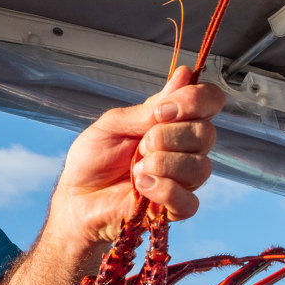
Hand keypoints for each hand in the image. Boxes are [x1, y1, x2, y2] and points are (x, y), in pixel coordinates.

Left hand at [48, 65, 225, 247]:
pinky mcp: (174, 209)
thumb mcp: (114, 124)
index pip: (209, 102)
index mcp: (173, 122)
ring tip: (135, 169)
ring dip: (163, 164)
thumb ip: (149, 107)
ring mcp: (181, 180)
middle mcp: (184, 149)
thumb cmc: (92, 161)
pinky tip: (142, 187)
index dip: (195, 100)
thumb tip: (184, 75)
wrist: (76, 199)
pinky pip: (189, 201)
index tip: (164, 110)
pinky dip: (165, 190)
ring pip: (200, 167)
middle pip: (206, 134)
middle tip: (141, 144)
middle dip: (169, 135)